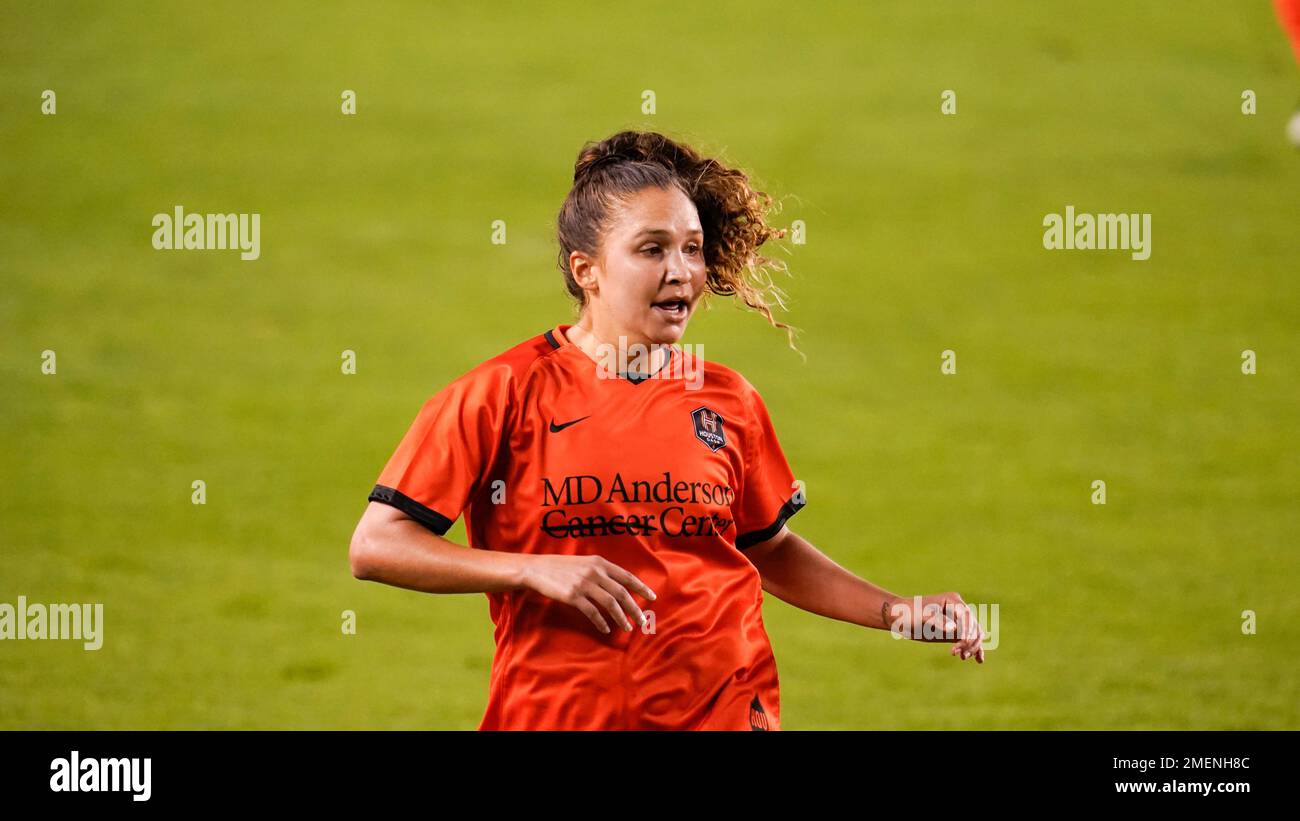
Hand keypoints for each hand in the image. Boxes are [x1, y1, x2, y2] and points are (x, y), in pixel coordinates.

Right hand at [520, 554, 655, 634]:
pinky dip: (601, 621)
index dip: (641, 588)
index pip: (627, 576)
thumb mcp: (584, 563)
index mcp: (599, 563)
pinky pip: (592, 612)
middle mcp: (594, 572)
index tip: (652, 598)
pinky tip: (605, 629)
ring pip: (610, 603)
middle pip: (621, 593)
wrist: (536, 569)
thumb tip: (619, 587)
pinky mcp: (573, 596)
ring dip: (621, 617)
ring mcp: (584, 584)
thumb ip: (601, 572)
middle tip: (642, 621)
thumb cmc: (561, 568)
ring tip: (627, 628)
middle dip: (634, 608)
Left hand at [883, 591, 984, 662]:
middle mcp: (959, 609)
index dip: (967, 631)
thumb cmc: (909, 614)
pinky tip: (979, 660)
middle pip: (973, 626)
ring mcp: (959, 620)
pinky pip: (970, 639)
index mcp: (952, 600)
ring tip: (962, 657)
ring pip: (974, 634)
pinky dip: (975, 649)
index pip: (966, 616)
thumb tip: (953, 628)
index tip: (961, 644)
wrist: (901, 617)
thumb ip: (937, 621)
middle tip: (959, 654)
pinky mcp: (956, 631)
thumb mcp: (921, 617)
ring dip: (971, 647)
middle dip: (969, 641)